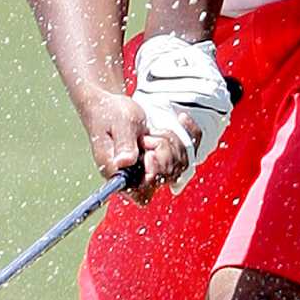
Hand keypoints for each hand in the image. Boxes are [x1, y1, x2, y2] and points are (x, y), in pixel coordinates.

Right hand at [78, 89, 199, 200]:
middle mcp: (137, 176)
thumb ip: (123, 143)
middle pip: (166, 177)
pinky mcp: (166, 158)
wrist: (111, 107)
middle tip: (146, 137)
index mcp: (119, 173)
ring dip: (172, 142)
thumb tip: (124, 162)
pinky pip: (190, 152)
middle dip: (163, 152)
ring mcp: (154, 168)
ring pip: (180, 165)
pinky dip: (189, 133)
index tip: (149, 153)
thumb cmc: (110, 115)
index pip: (142, 192)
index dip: (152, 175)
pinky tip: (181, 119)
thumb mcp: (118, 124)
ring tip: (152, 132)